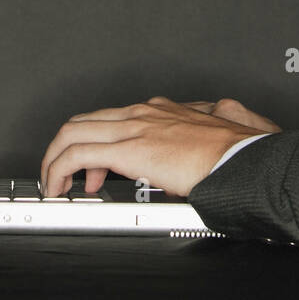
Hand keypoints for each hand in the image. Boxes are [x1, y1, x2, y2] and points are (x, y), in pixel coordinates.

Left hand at [40, 94, 275, 198]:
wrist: (245, 159)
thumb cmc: (236, 154)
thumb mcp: (208, 138)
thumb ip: (192, 144)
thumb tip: (184, 167)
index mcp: (160, 110)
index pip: (111, 119)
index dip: (94, 144)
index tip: (94, 171)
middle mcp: (143, 112)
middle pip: (84, 121)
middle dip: (63, 149)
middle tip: (61, 176)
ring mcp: (135, 126)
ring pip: (73, 132)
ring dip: (55, 160)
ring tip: (53, 184)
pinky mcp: (131, 149)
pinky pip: (78, 154)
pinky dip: (60, 170)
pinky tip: (60, 189)